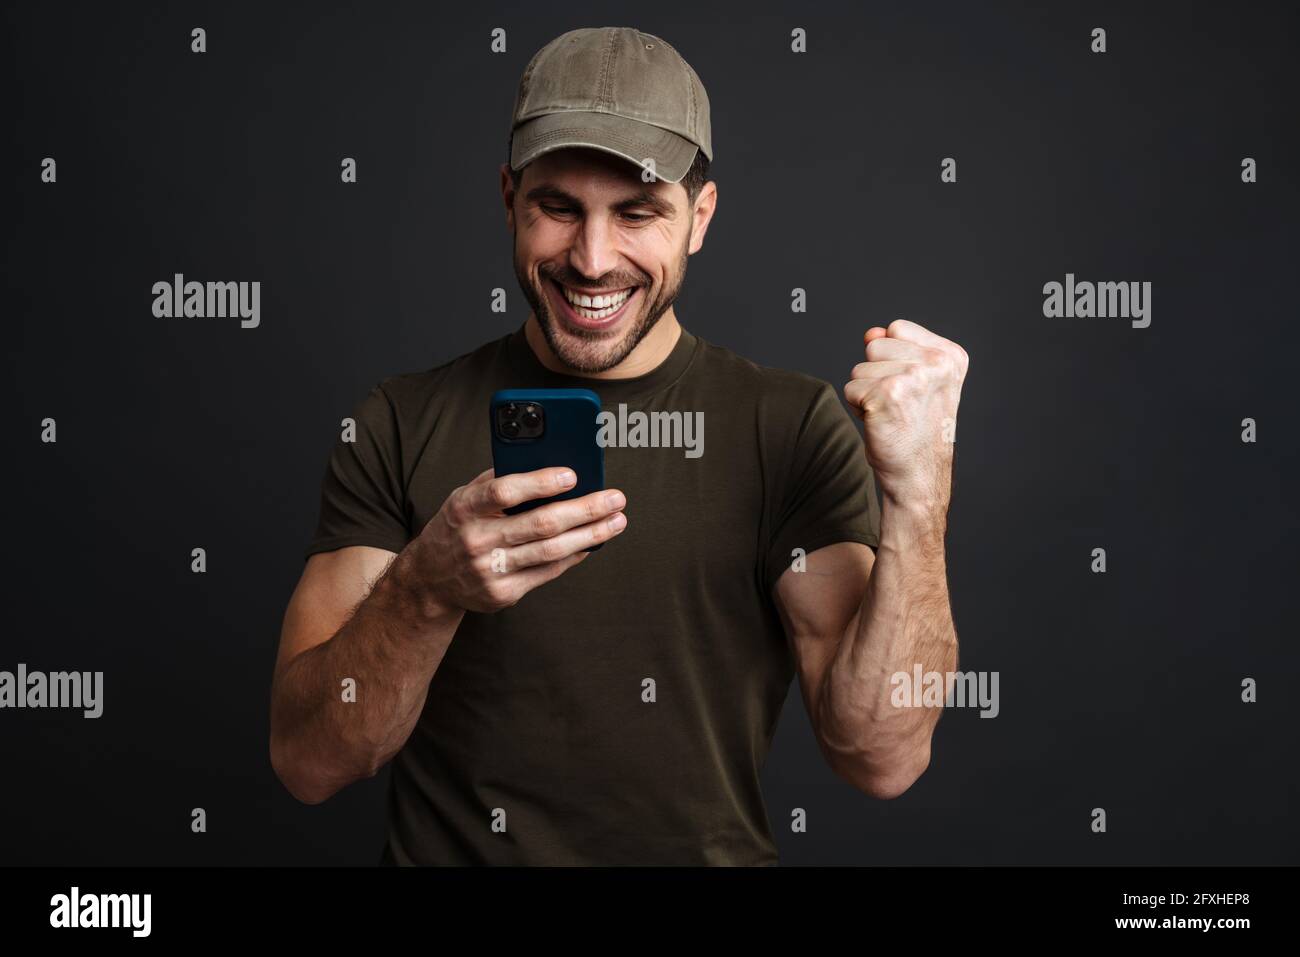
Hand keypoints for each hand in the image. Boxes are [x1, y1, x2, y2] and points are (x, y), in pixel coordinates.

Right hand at [409, 467, 626, 613]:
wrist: (430, 580)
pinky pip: (547, 572)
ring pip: (550, 551)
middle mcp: (476, 540)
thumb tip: (548, 462)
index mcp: (464, 509)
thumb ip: (498, 480)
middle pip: (540, 524)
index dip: (539, 483)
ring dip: (590, 535)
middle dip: (584, 510)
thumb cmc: (457, 527)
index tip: (572, 474)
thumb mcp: (464, 498)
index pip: (504, 492)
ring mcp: (490, 570)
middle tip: (615, 498)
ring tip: (616, 521)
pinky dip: (574, 555)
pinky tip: (592, 542)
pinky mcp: (503, 594)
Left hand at [843, 319, 968, 508]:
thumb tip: (870, 333)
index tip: (911, 387)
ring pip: (860, 368)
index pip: (897, 328)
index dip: (892, 358)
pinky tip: (881, 423)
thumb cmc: (917, 431)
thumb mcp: (915, 382)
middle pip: (875, 345)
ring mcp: (912, 377)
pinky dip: (858, 408)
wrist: (919, 475)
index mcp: (951, 356)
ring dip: (866, 393)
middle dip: (876, 374)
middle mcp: (936, 363)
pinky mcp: (887, 394)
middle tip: (898, 404)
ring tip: (891, 414)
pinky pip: (851, 388)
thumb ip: (895, 350)